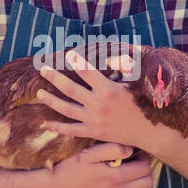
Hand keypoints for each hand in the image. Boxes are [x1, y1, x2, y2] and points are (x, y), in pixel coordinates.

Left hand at [35, 49, 158, 152]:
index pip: (88, 72)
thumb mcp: (132, 85)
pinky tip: (46, 123)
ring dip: (51, 101)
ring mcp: (95, 121)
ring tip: (39, 93)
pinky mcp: (94, 133)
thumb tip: (108, 56)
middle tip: (43, 69)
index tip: (67, 54)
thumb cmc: (141, 104)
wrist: (149, 131)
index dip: (76, 61)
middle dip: (55, 78)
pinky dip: (58, 127)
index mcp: (109, 91)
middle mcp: (99, 106)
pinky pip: (72, 130)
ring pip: (67, 110)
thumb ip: (120, 70)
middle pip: (71, 89)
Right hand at [40, 142, 155, 187]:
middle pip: (147, 183)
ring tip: (133, 180)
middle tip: (135, 164)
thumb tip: (131, 149)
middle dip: (145, 172)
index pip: (144, 168)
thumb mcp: (88, 153)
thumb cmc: (70, 168)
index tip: (135, 154)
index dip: (143, 158)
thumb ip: (112, 149)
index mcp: (115, 176)